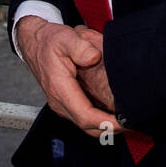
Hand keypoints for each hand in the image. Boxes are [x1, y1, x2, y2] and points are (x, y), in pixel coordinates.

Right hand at [16, 16, 120, 137]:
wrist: (33, 42)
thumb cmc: (48, 41)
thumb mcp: (64, 37)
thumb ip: (80, 46)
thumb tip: (94, 57)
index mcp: (59, 89)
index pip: (85, 116)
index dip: (107, 123)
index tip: (124, 121)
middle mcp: (59, 101)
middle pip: (87, 127)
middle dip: (111, 129)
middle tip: (132, 123)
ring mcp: (61, 104)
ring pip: (86, 125)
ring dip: (106, 127)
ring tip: (125, 120)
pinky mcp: (64, 102)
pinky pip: (83, 118)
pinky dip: (99, 120)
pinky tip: (112, 113)